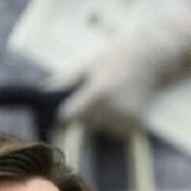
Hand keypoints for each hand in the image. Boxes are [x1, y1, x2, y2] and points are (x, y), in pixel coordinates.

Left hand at [58, 9, 190, 136]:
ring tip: (110, 98)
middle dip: (84, 115)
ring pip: (99, 129)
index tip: (61, 114)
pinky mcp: (136, 124)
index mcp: (98, 93)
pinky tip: (119, 106)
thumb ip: (64, 82)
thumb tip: (41, 95)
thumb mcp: (85, 66)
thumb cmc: (113, 60)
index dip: (64, 115)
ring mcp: (127, 118)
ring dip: (99, 119)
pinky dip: (113, 122)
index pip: (70, 115)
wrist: (149, 61)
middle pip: (85, 123)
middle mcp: (114, 109)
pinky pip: (113, 131)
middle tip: (95, 95)